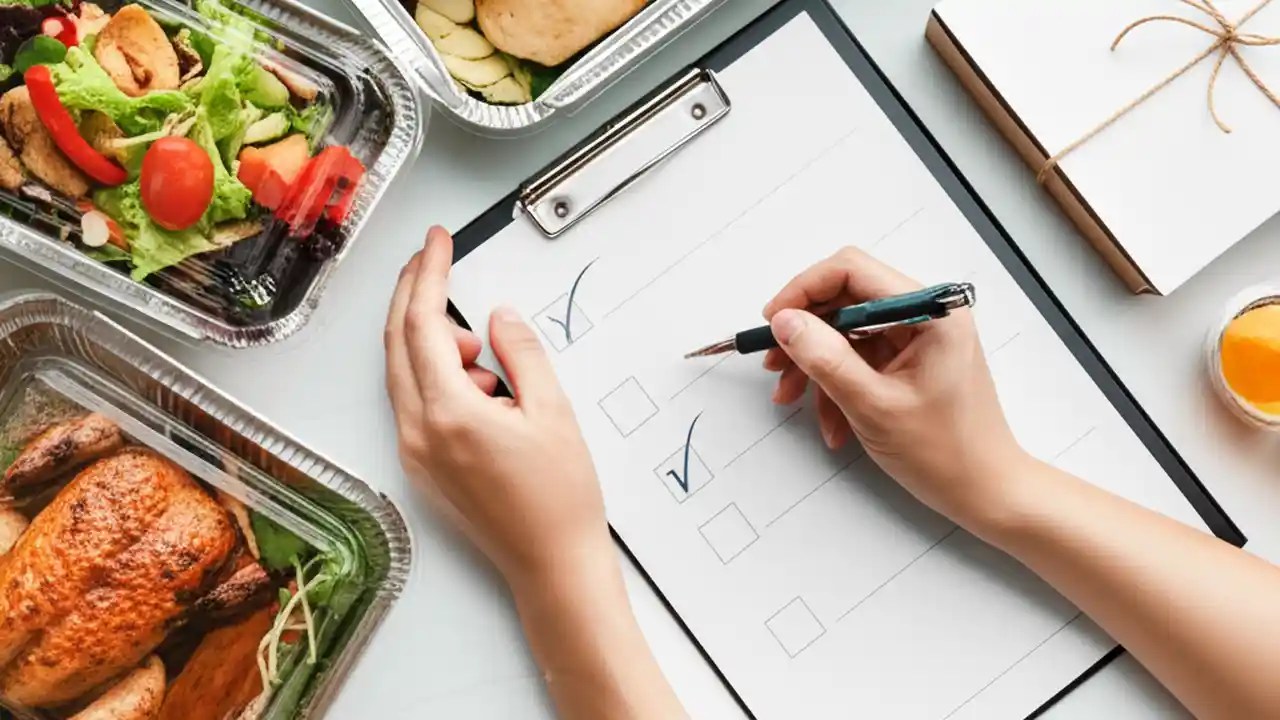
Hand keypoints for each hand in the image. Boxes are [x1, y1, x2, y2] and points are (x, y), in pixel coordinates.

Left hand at [384, 227, 610, 589]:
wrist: (552, 564)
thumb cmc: (558, 503)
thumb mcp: (553, 411)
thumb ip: (521, 353)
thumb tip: (499, 317)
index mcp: (448, 415)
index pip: (423, 324)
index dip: (428, 274)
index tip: (437, 243)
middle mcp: (419, 434)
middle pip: (398, 342)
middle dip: (415, 294)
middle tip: (435, 260)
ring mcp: (415, 451)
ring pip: (404, 371)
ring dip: (433, 342)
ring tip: (487, 355)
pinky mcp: (424, 464)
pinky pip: (416, 399)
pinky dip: (439, 375)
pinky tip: (481, 386)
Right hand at [763, 247, 1030, 531]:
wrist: (986, 491)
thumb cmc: (945, 453)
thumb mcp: (873, 405)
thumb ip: (826, 359)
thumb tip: (785, 321)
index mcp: (930, 312)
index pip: (852, 271)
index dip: (804, 290)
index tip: (774, 322)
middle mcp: (927, 314)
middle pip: (847, 299)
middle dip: (806, 333)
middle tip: (774, 365)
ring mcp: (919, 337)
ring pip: (848, 332)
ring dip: (817, 365)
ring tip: (791, 398)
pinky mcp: (912, 360)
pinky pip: (862, 358)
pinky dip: (838, 385)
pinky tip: (831, 422)